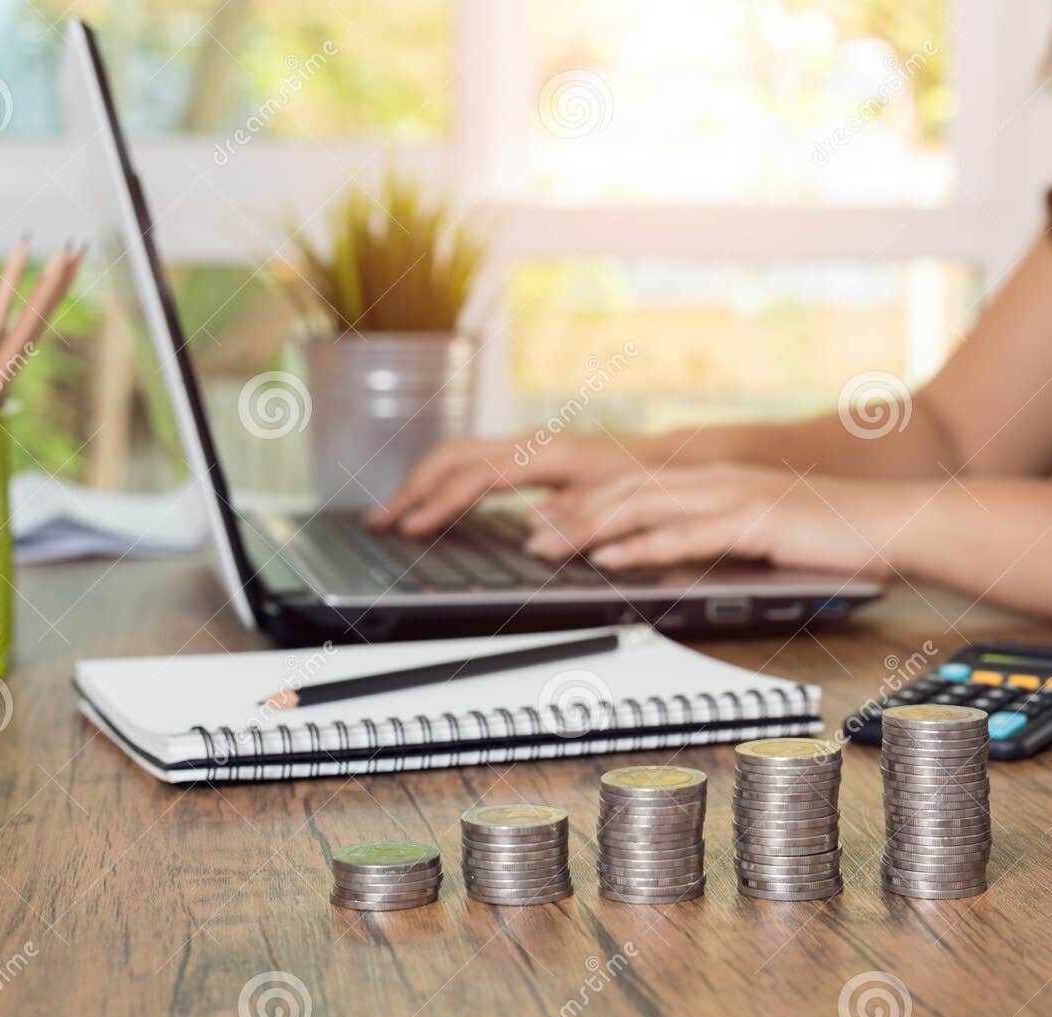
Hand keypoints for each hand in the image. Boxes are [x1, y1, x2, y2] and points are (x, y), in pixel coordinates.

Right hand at [369, 432, 662, 536]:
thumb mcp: (618, 504)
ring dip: (420, 482)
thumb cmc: (649, 483)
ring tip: (392, 514)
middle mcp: (532, 444)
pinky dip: (442, 481)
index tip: (410, 528)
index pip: (476, 478)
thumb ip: (578, 520)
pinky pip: (471, 462)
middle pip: (453, 457)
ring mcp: (527, 447)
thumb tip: (533, 538)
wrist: (672, 461)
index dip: (439, 503)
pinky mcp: (528, 456)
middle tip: (379, 522)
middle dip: (412, 489)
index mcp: (548, 455)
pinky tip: (432, 505)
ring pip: (457, 454)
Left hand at [524, 464, 918, 574]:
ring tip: (550, 545)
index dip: (581, 502)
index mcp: (713, 481)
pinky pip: (689, 535)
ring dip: (591, 527)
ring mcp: (735, 497)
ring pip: (646, 507)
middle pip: (625, 491)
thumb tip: (665, 559)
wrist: (892, 523)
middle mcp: (716, 480)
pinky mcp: (756, 521)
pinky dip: (645, 546)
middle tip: (527, 537)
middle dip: (570, 513)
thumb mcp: (756, 534)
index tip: (540, 520)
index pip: (631, 486)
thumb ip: (712, 539)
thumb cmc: (829, 535)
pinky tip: (613, 559)